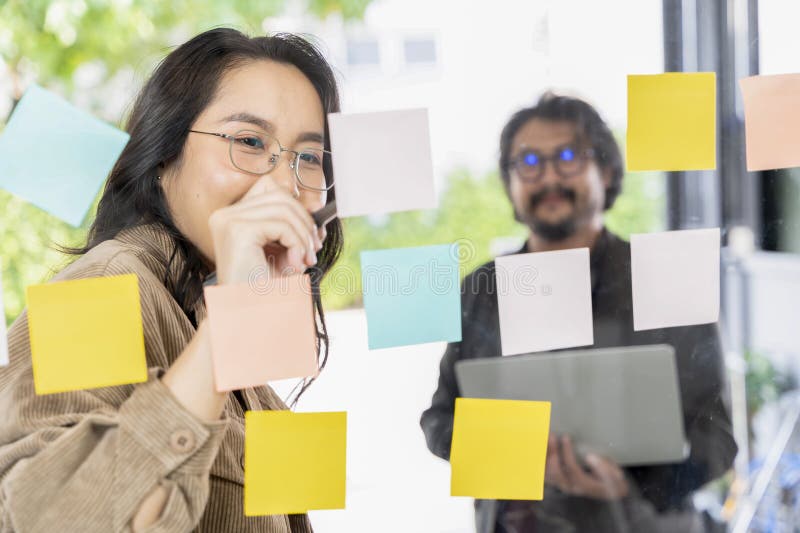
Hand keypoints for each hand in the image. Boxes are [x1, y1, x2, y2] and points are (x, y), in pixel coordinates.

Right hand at [208, 175, 322, 284]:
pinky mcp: (238, 231)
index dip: (296, 207)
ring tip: (305, 262)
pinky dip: (297, 245)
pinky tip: (295, 267)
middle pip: (280, 196)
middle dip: (304, 222)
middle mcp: (225, 215)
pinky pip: (282, 226)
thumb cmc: (263, 288)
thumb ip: (292, 226)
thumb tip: (316, 209)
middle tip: (312, 251)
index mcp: (231, 216)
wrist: (248, 316)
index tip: (309, 235)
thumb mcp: (281, 250)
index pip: (272, 190)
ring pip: (284, 209)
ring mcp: (229, 221)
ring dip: (303, 236)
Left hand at [545, 435, 628, 499]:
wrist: (610, 491)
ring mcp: (562, 485)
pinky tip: (540, 447)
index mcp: (585, 486)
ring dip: (544, 456)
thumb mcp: (615, 476)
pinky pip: (545, 472)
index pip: (572, 469)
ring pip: (547, 473)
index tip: (566, 437)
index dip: (567, 453)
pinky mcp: (558, 481)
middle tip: (551, 435)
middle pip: (556, 472)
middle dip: (552, 452)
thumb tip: (590, 457)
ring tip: (543, 439)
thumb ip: (604, 467)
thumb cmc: (612, 480)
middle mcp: (571, 487)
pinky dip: (541, 461)